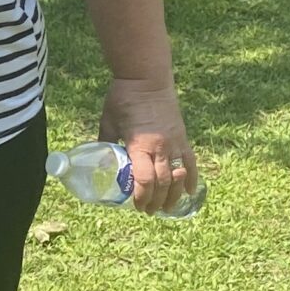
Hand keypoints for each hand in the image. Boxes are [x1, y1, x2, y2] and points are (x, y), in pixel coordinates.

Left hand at [98, 77, 197, 213]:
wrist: (146, 79)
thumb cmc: (123, 98)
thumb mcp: (108, 122)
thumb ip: (105, 142)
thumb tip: (98, 160)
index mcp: (139, 146)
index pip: (144, 180)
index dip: (141, 197)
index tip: (136, 206)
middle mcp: (159, 148)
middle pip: (162, 183)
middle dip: (155, 201)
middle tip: (148, 212)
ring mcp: (174, 142)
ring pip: (178, 176)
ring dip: (173, 195)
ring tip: (166, 208)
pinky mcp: (182, 136)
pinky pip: (190, 161)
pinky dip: (191, 177)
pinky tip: (190, 191)